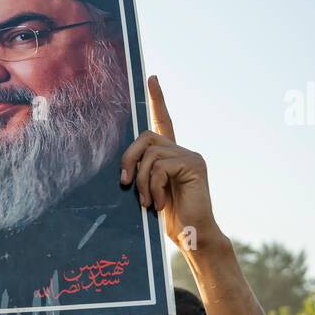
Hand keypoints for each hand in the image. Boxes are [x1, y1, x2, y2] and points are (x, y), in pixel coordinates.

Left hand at [119, 76, 218, 249]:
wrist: (192, 236)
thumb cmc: (168, 218)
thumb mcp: (147, 191)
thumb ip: (140, 172)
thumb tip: (121, 166)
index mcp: (171, 155)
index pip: (163, 121)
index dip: (158, 99)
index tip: (151, 78)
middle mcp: (183, 150)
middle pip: (146, 137)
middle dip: (128, 159)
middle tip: (124, 183)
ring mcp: (190, 156)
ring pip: (150, 154)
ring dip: (140, 181)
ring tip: (145, 202)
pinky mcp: (193, 165)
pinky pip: (159, 167)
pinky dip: (152, 187)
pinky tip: (158, 203)